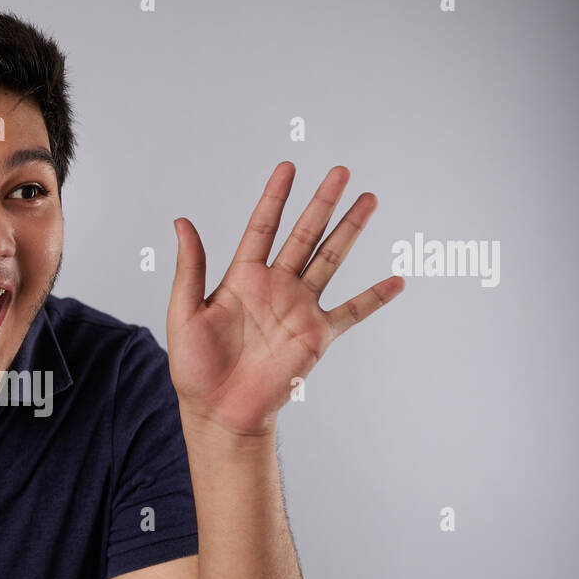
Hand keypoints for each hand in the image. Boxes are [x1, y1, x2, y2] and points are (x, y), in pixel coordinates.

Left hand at [167, 163, 403, 437]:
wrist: (219, 411)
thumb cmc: (195, 368)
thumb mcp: (184, 313)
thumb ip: (190, 268)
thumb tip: (181, 221)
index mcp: (242, 278)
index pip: (262, 227)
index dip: (275, 197)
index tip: (289, 167)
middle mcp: (275, 287)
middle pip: (304, 235)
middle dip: (322, 202)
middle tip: (341, 171)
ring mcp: (299, 309)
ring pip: (330, 260)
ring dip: (350, 230)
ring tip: (368, 199)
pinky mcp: (317, 336)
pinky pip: (351, 312)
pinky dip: (374, 297)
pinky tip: (397, 281)